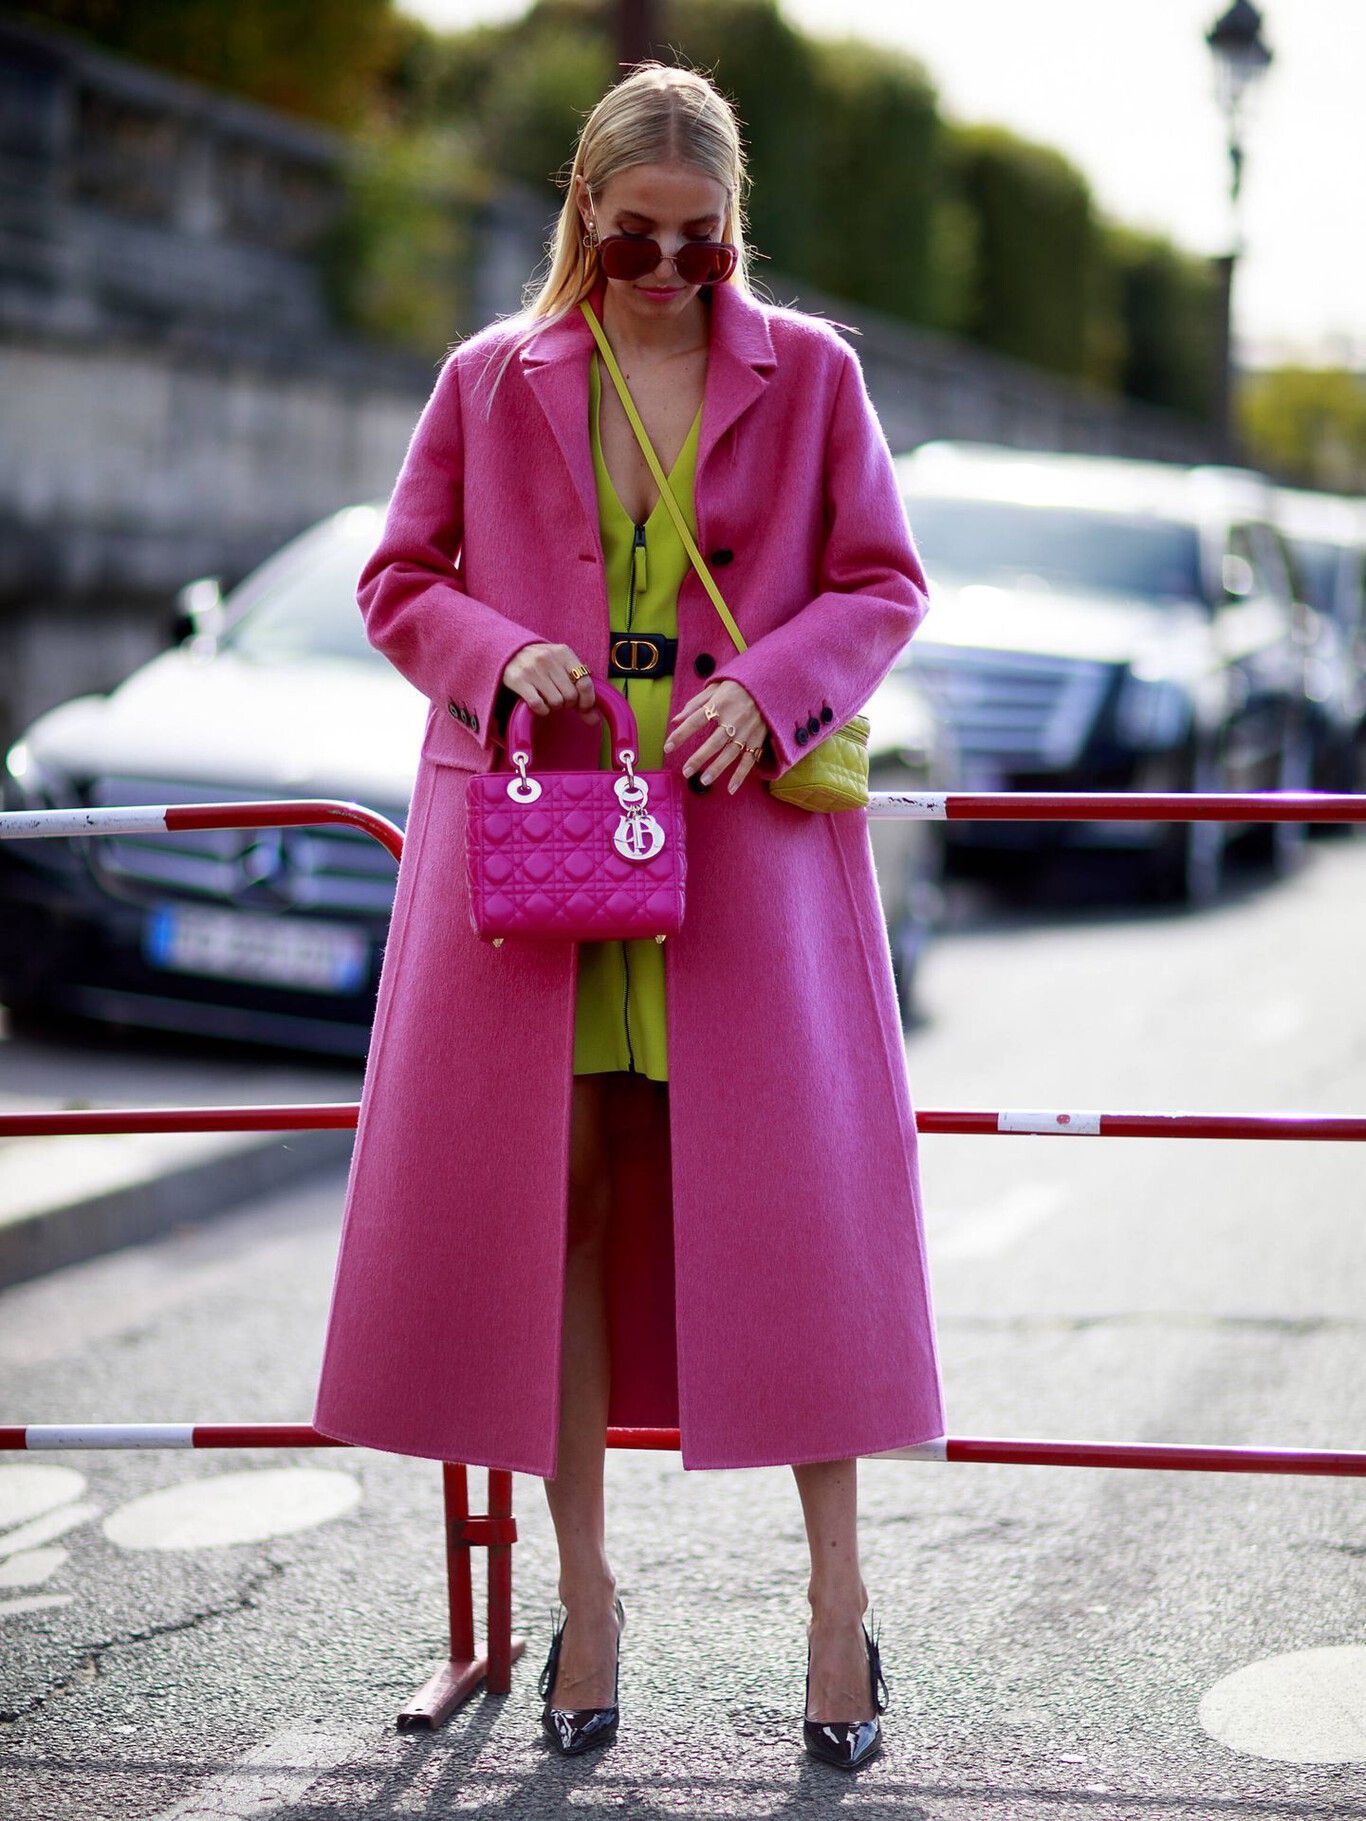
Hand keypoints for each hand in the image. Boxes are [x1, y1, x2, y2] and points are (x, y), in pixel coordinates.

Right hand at [501, 644, 596, 718]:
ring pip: (556, 702)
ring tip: (548, 699)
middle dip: (568, 703)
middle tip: (561, 699)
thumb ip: (580, 688)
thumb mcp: (562, 666)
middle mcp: (548, 658)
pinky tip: (539, 705)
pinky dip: (542, 710)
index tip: (583, 706)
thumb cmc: (542, 663)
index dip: (588, 700)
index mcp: (563, 652)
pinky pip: (539, 706)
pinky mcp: (518, 680)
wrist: (509, 651)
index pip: (585, 682)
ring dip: (554, 707)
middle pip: (571, 696)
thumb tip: (595, 719)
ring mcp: (532, 669)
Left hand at [663, 680, 767, 794]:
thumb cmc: (738, 686)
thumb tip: (675, 720)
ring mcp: (747, 730)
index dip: (681, 734)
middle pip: (714, 741)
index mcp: (720, 704)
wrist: (770, 684)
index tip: (667, 747)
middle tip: (686, 771)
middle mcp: (734, 718)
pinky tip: (731, 788)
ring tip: (703, 781)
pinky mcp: (758, 738)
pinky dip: (741, 775)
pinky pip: (750, 759)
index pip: (696, 721)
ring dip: (717, 768)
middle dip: (699, 758)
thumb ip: (695, 704)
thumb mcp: (715, 688)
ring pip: (731, 753)